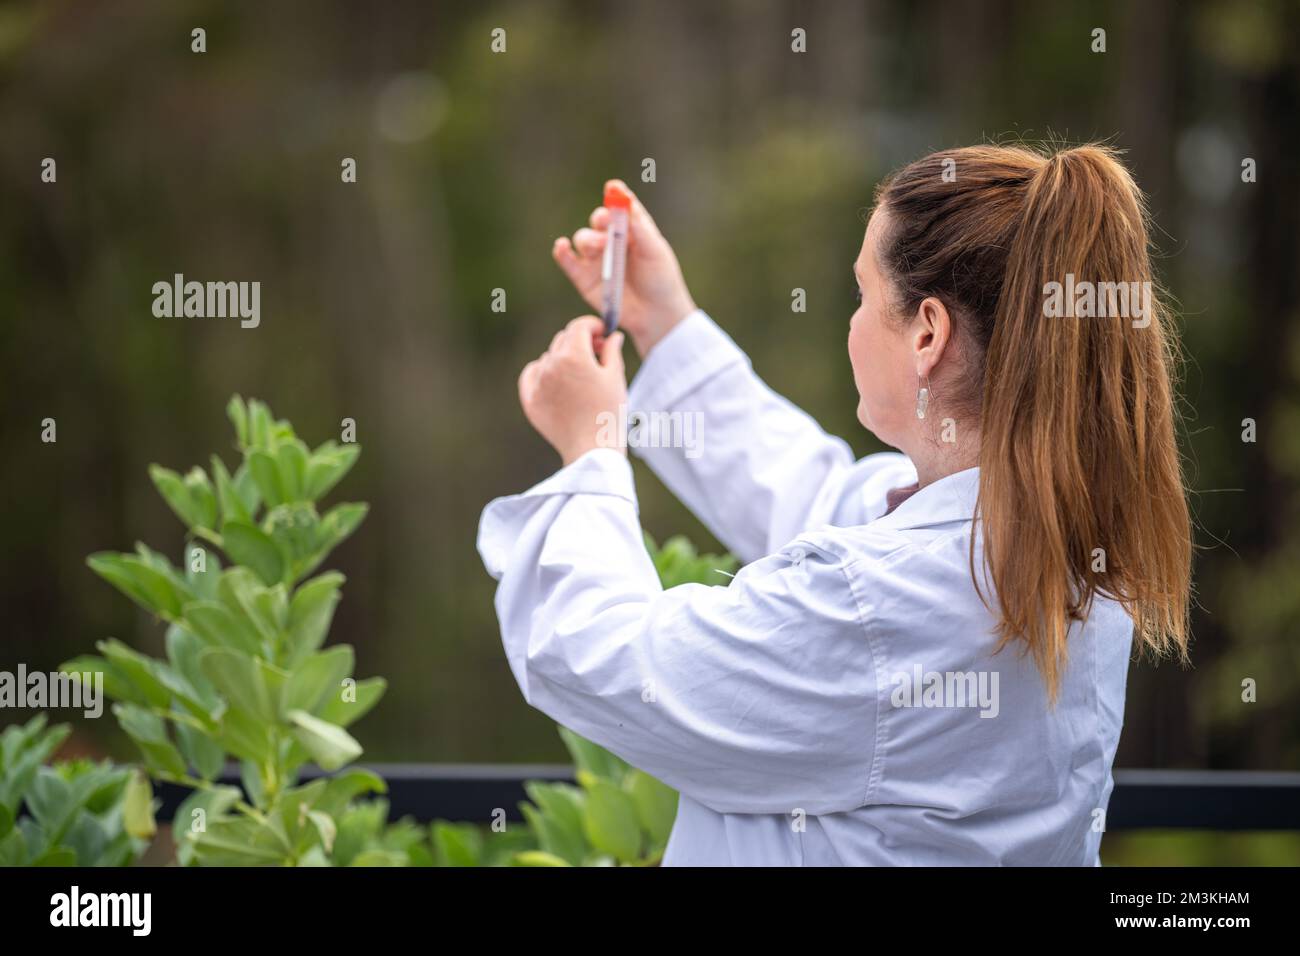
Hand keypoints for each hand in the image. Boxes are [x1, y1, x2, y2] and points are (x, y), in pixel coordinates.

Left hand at [518, 316, 627, 465]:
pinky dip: (542, 372)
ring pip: (548, 357)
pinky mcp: (530, 400)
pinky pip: (531, 374)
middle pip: (563, 339)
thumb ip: (612, 350)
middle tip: (597, 354)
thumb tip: (613, 336)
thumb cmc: (609, 413)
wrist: (591, 450)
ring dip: (563, 358)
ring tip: (580, 376)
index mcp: (574, 356)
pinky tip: (556, 380)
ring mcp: (538, 383)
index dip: (593, 326)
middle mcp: (551, 365)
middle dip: (581, 341)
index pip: (579, 326)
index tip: (602, 333)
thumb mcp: (616, 378)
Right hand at [552, 179, 696, 357]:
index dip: (615, 197)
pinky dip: (562, 252)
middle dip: (600, 221)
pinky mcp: (583, 278)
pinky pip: (568, 261)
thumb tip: (625, 198)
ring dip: (588, 239)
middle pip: (598, 221)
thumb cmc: (661, 281)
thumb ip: (640, 227)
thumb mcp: (655, 251)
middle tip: (607, 227)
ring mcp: (596, 260)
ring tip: (599, 248)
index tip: (612, 188)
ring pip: (582, 239)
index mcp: (631, 231)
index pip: (619, 208)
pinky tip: (562, 247)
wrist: (656, 316)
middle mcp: (611, 242)